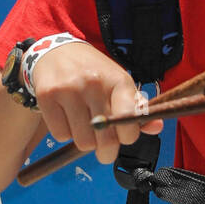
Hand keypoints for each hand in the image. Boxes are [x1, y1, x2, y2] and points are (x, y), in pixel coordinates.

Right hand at [31, 42, 162, 162]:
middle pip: (106, 140)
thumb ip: (138, 108)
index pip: (129, 119)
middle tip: (104, 147)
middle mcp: (94, 83)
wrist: (58, 52)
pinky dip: (65, 134)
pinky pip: (60, 135)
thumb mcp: (119, 83)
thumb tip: (157, 127)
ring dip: (85, 141)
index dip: (128, 137)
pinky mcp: (48, 96)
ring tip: (84, 126)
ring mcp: (69, 89)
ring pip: (82, 141)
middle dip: (107, 151)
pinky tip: (68, 118)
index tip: (123, 136)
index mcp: (118, 80)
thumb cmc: (95, 73)